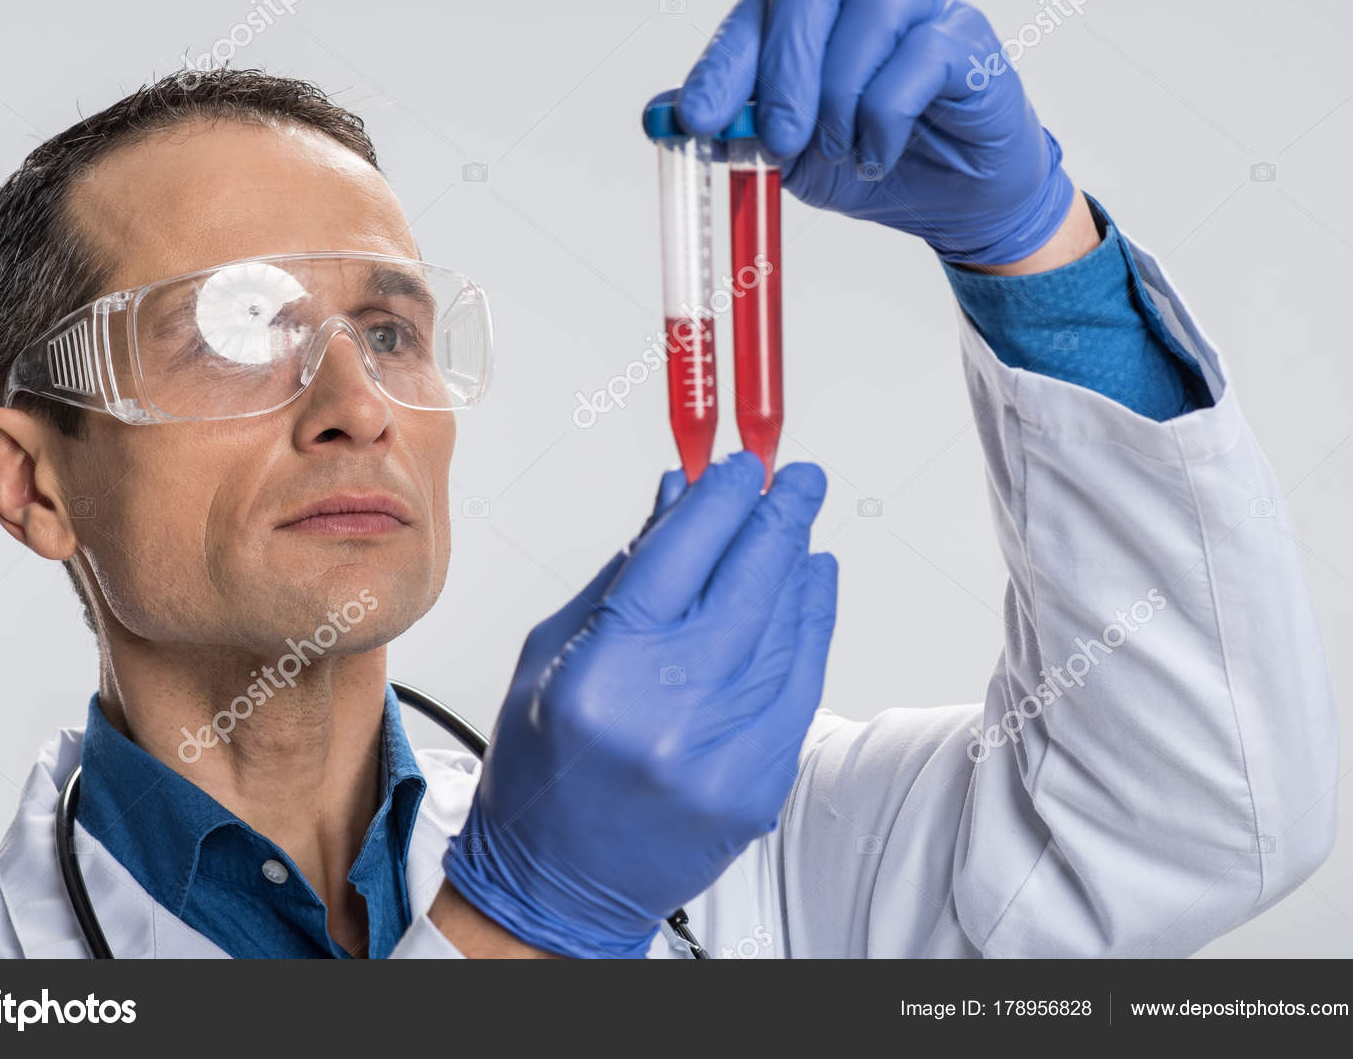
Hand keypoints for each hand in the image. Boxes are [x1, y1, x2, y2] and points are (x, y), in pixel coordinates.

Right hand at [440, 452, 838, 957]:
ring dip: (797, 565)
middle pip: (746, 585)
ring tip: (797, 527)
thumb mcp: (554, 656)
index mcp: (603, 675)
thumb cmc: (542, 771)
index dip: (719, 498)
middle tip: (794, 479)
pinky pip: (801, 683)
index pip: (679, 557)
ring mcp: (722, 755)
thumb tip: (678, 501)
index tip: (739, 465)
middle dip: (778, 517)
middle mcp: (666, 714)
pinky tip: (809, 586)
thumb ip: (625, 574)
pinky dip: (810, 626)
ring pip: (783, 630)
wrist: (557, 886)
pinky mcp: (759, 784)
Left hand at [674, 0, 1074, 266]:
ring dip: (840, 95)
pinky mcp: (968, 37)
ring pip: (872, 7)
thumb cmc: (868, 159)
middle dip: (784, 62)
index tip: (697, 120)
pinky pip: (920, 57)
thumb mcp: (787, 156)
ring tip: (838, 150)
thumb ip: (732, 130)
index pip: (758, 5)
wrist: (953, 200)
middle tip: (779, 137)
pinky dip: (885, 119)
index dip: (722, 62)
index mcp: (814, 1)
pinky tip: (876, 156)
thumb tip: (661, 118)